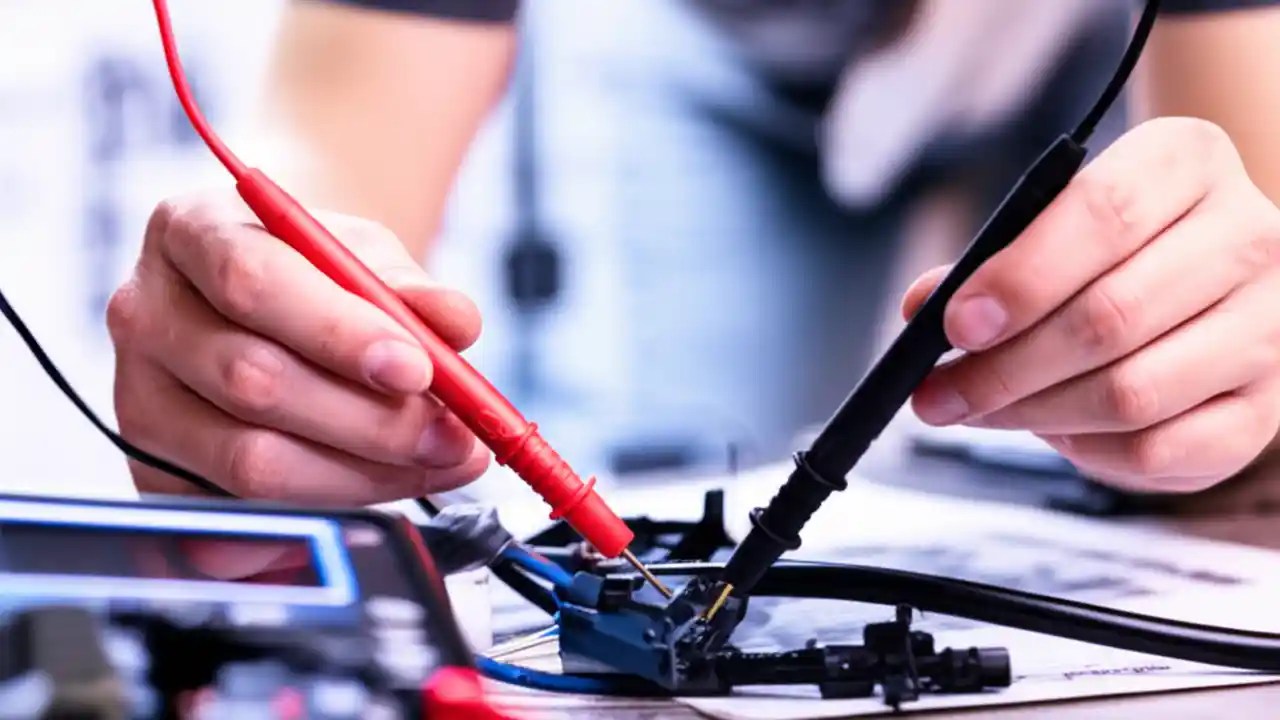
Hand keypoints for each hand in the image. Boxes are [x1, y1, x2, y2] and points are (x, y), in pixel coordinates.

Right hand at [107, 190, 489, 504]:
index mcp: (188, 231)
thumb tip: (454, 322)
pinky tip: (385, 486)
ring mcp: (138, 401)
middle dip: (371, 420)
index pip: (251, 282)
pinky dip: (331, 507)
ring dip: (366, 473)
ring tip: (438, 460)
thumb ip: (412, 288)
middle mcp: (146, 314)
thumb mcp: (366, 254)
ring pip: (252, 461)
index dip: (338, 333)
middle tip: (451, 435)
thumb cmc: (316, 271)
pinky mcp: (155, 474)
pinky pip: (248, 513)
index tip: (417, 368)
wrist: (273, 298)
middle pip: (253, 381)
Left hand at [903, 117, 1279, 492]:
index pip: (1105, 214)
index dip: (1021, 277)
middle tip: (937, 394)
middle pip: (1111, 316)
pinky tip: (1051, 430)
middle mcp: (1249, 236)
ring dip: (1034, 412)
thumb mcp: (1052, 226)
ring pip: (1132, 392)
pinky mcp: (1266, 407)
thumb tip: (924, 307)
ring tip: (978, 410)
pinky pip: (1159, 449)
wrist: (1206, 281)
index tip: (954, 325)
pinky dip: (1087, 450)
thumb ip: (987, 264)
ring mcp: (1270, 326)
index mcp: (1188, 162)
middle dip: (1004, 366)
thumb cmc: (1110, 249)